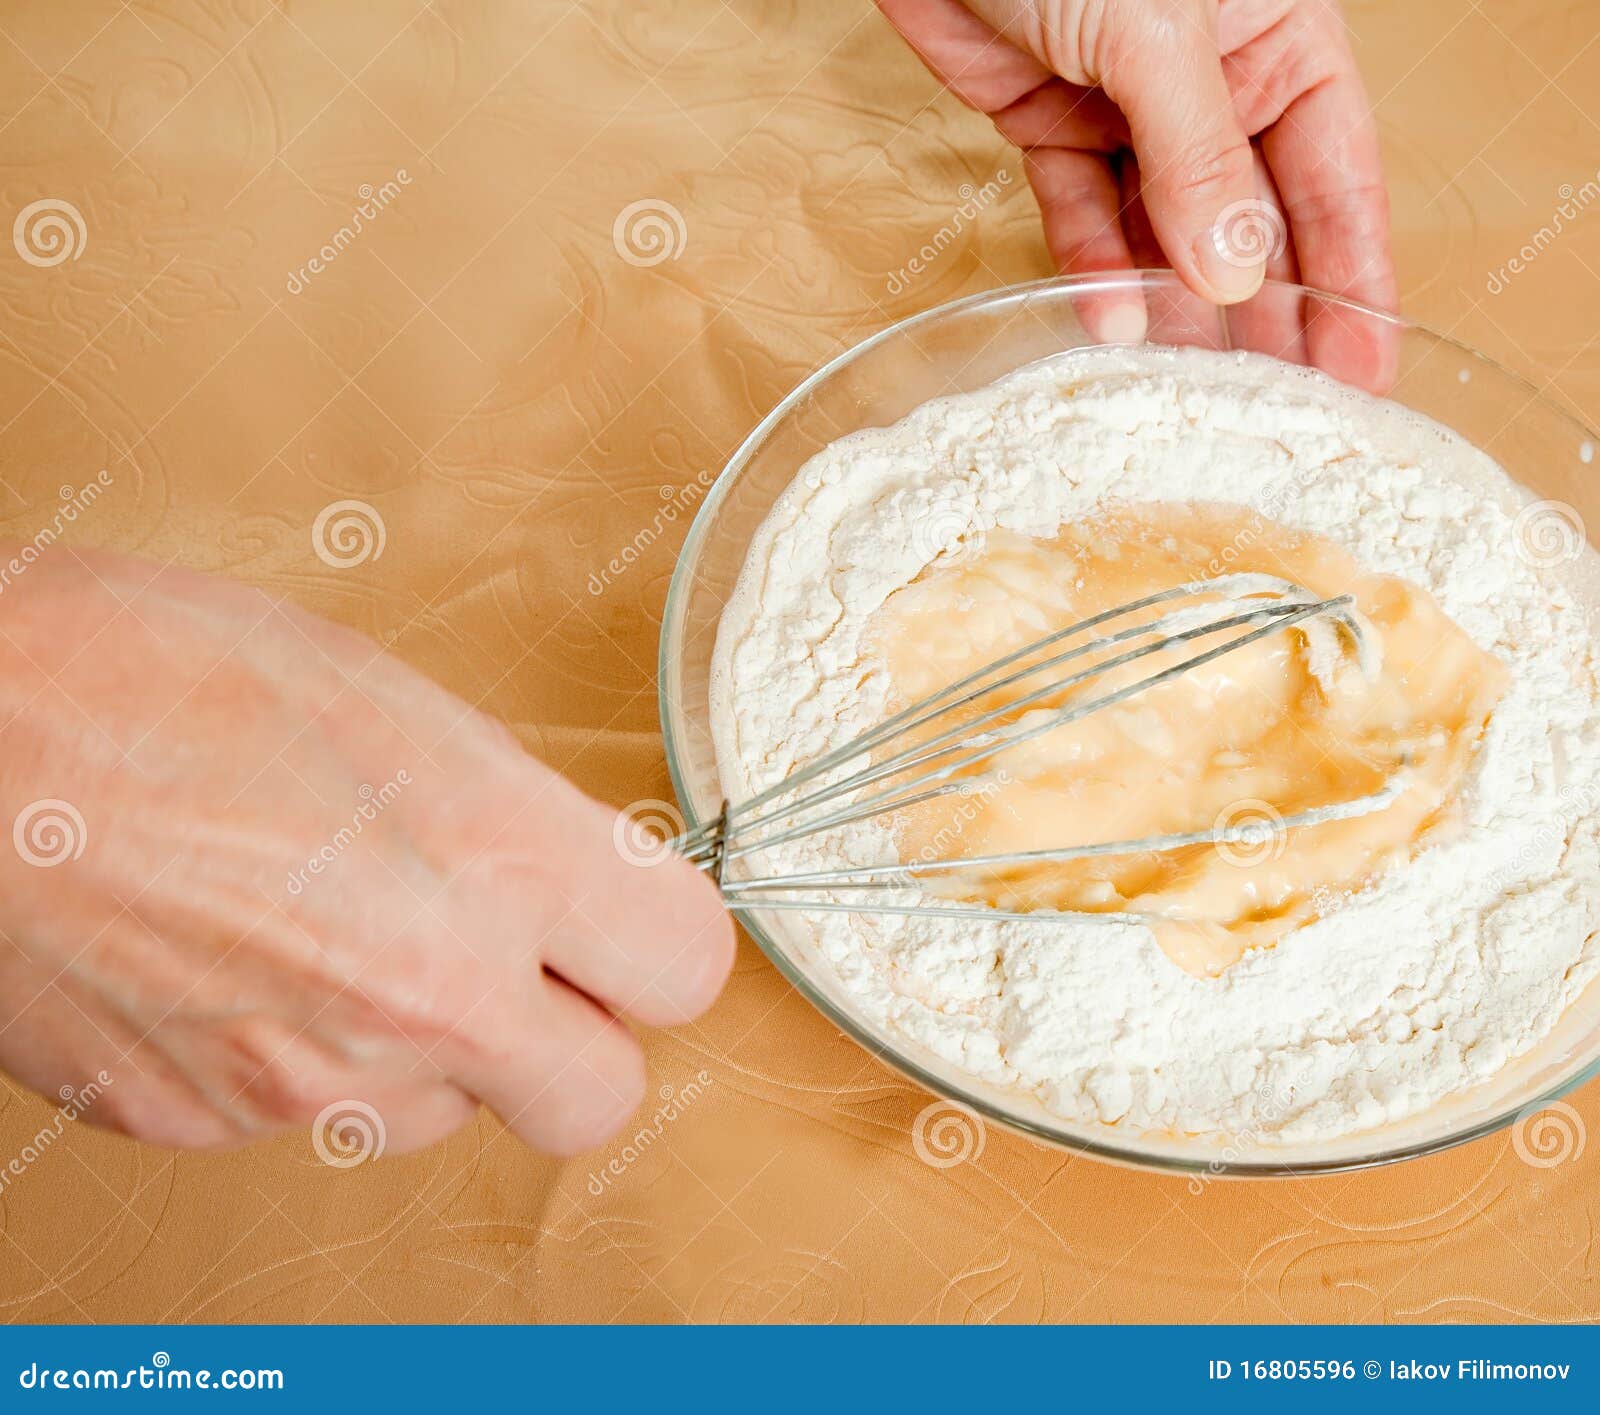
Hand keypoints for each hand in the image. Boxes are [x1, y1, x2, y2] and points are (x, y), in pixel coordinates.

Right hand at [0, 548, 731, 1156]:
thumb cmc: (140, 671)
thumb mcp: (383, 699)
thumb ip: (502, 813)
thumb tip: (556, 881)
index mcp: (490, 855)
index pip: (685, 965)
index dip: (659, 942)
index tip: (627, 921)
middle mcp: (423, 991)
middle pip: (603, 1093)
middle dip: (581, 1035)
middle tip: (524, 964)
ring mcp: (313, 1077)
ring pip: (454, 1113)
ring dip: (437, 1048)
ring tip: (347, 938)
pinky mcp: (209, 1121)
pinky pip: (319, 1116)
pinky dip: (315, 1059)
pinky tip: (252, 965)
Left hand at [878, 0, 1397, 384]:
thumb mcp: (1156, 29)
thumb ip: (1198, 151)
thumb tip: (1236, 268)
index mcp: (1280, 36)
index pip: (1336, 173)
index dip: (1352, 275)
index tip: (1364, 365)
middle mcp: (1215, 79)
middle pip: (1253, 220)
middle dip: (1266, 315)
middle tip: (1278, 413)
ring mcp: (1130, 106)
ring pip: (1165, 230)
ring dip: (1175, 308)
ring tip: (1187, 394)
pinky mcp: (1050, 123)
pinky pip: (1083, 212)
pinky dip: (1093, 265)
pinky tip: (1111, 325)